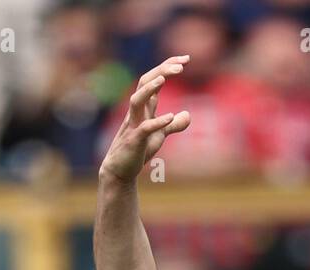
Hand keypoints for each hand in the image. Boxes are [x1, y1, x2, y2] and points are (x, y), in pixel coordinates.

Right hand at [99, 55, 193, 183]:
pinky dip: (157, 122)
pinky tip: (170, 117)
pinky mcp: (134, 141)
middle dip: (162, 71)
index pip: (154, 80)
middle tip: (181, 65)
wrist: (121, 170)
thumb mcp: (159, 136)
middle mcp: (137, 112)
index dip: (168, 67)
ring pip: (137, 100)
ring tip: (164, 78)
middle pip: (145, 83)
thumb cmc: (138, 150)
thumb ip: (173, 125)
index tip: (185, 59)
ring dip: (149, 88)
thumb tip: (188, 115)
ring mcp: (134, 125)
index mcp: (144, 108)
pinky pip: (145, 128)